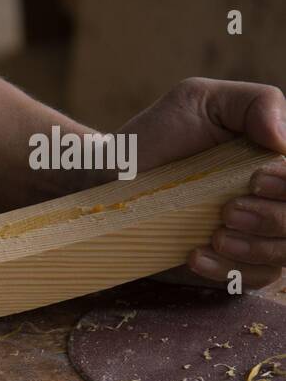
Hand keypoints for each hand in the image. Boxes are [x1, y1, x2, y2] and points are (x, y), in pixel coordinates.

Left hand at [120, 77, 285, 288]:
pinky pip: (253, 279)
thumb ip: (255, 103)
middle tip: (228, 210)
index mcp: (278, 160)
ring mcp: (256, 233)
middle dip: (275, 218)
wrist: (111, 176)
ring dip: (255, 247)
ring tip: (214, 234)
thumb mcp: (200, 100)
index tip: (255, 180)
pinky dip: (229, 270)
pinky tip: (195, 255)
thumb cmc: (157, 135)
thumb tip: (284, 139)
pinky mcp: (230, 262)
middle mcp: (276, 198)